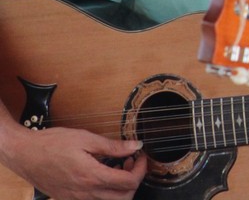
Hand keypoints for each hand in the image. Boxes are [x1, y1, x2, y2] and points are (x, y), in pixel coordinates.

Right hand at [1, 124, 145, 199]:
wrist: (24, 154)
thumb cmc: (51, 144)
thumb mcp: (85, 138)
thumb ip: (113, 146)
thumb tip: (135, 146)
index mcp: (91, 176)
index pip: (129, 182)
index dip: (141, 169)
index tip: (141, 156)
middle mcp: (85, 192)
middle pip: (124, 197)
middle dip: (134, 180)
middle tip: (132, 161)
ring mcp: (76, 198)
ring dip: (121, 186)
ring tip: (118, 165)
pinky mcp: (69, 198)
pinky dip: (106, 189)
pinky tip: (102, 172)